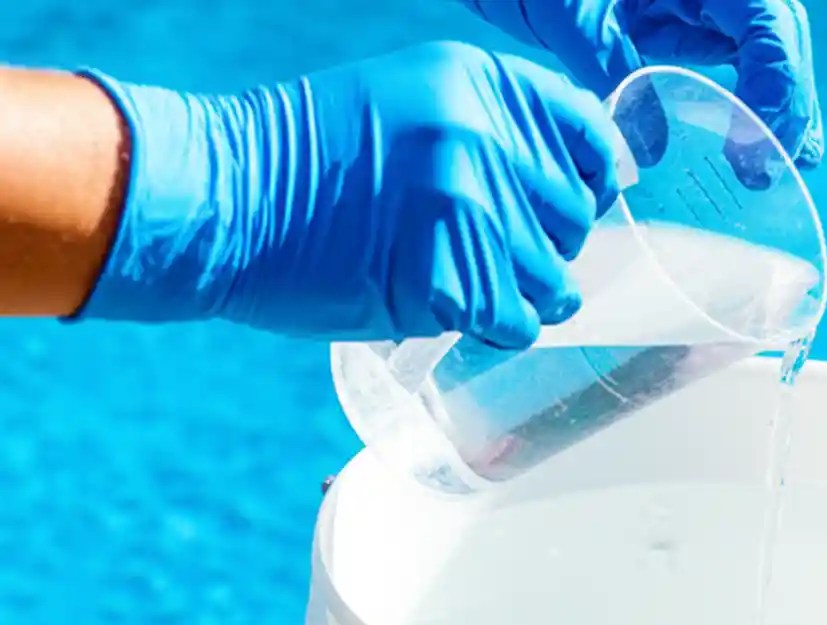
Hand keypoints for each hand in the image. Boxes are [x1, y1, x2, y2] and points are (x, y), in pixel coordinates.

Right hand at [75, 42, 620, 345]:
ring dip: (527, 295)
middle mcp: (486, 139)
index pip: (592, 138)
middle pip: (575, 217)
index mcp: (481, 86)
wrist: (224, 199)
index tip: (579, 201)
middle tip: (503, 258)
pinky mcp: (450, 280)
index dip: (594, 179)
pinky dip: (499, 329)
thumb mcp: (410, 100)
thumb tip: (572, 180)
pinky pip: (517, 322)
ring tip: (482, 291)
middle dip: (548, 246)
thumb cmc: (309, 158)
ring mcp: (471, 210)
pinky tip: (463, 314)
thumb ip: (490, 127)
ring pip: (553, 278)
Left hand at [463, 0, 822, 168]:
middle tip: (763, 170)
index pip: (769, 22)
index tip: (749, 142)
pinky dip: (760, 100)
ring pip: (775, 50)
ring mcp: (716, 3)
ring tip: (777, 165)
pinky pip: (749, 57)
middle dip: (785, 105)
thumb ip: (608, 70)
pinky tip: (763, 146)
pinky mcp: (702, 22)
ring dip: (782, 108)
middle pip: (783, 38)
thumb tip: (648, 153)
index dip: (777, 83)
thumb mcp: (572, 19)